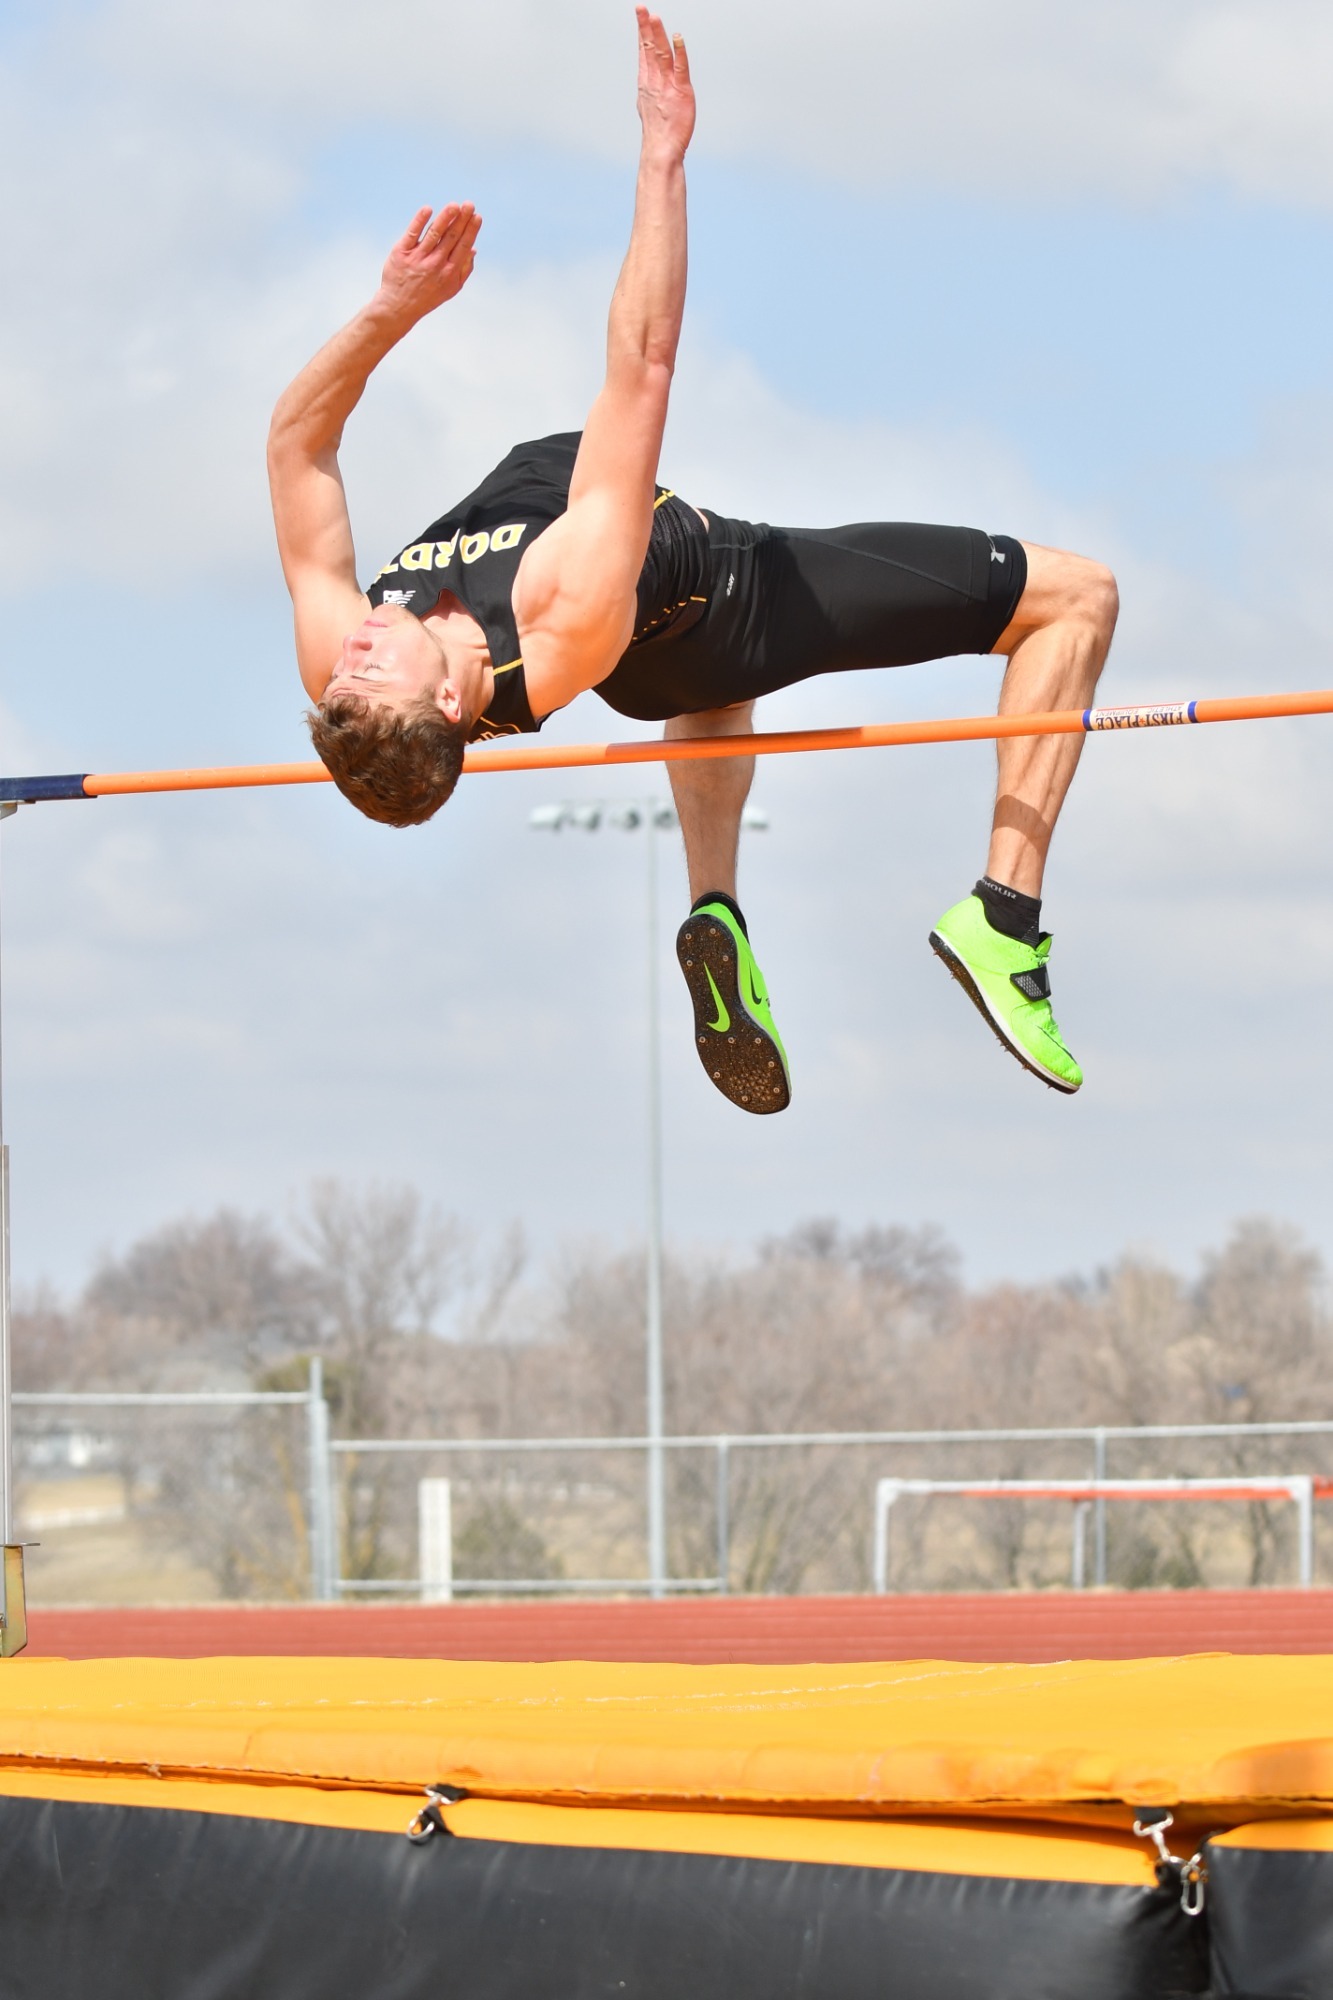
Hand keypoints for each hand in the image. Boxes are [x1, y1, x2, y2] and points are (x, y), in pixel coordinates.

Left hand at [377, 202, 481, 324]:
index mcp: (449, 272)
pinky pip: (412, 233)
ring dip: (445, 217)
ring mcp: (418, 258)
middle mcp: (435, 264)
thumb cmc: (428, 296)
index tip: (477, 216)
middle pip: (451, 237)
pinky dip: (420, 220)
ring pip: (434, 233)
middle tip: (469, 204)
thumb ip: (464, 269)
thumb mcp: (451, 289)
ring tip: (454, 205)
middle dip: (462, 219)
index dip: (471, 230)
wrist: (399, 307)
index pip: (463, 246)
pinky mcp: (401, 253)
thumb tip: (473, 249)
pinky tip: (428, 209)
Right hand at [636, 7, 693, 156]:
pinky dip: (679, 52)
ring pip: (662, 54)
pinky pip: (680, 68)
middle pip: (649, 48)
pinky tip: (677, 37)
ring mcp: (667, 85)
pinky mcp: (681, 91)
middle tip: (641, 8)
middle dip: (645, 27)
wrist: (662, 149)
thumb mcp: (649, 104)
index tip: (640, 14)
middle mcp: (655, 81)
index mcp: (647, 82)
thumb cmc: (659, 130)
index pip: (643, 51)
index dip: (642, 32)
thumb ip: (650, 88)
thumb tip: (648, 81)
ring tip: (655, 17)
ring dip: (658, 35)